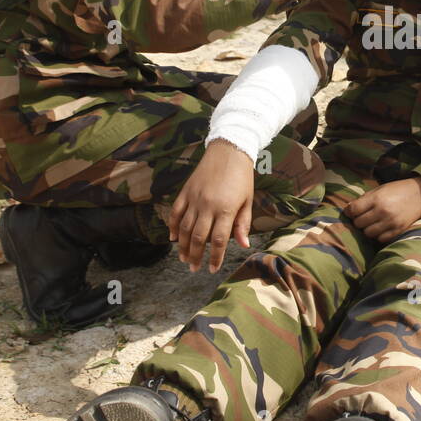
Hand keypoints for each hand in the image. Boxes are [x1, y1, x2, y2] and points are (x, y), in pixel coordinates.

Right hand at [169, 139, 253, 273]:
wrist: (228, 151)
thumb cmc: (242, 177)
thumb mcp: (248, 201)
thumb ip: (243, 224)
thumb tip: (243, 245)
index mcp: (225, 209)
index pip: (218, 240)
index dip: (214, 257)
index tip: (212, 269)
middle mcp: (207, 206)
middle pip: (198, 238)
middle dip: (195, 256)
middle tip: (194, 268)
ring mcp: (194, 198)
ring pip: (184, 228)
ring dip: (182, 246)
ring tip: (184, 259)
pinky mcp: (185, 191)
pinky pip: (175, 212)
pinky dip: (172, 226)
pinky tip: (172, 239)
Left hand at [343, 178, 420, 242]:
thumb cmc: (397, 190)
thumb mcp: (380, 189)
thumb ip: (364, 199)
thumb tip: (348, 210)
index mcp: (377, 198)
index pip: (353, 210)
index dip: (349, 212)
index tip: (350, 212)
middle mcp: (383, 211)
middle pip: (358, 223)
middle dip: (358, 221)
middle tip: (363, 217)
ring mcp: (391, 222)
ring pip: (368, 233)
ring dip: (367, 229)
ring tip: (372, 223)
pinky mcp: (398, 230)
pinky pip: (380, 239)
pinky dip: (378, 235)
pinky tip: (381, 228)